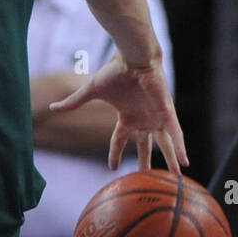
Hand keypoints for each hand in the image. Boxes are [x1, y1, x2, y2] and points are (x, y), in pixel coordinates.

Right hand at [51, 56, 187, 172]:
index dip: (115, 153)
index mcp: (126, 116)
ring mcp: (155, 117)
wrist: (133, 58)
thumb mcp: (91, 91)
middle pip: (145, 146)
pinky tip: (185, 161)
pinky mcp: (166, 112)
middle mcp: (142, 118)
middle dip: (145, 161)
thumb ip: (74, 102)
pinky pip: (175, 134)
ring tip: (176, 178)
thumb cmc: (113, 72)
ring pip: (165, 144)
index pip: (119, 140)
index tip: (111, 168)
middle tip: (145, 176)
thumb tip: (52, 107)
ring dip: (171, 160)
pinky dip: (180, 147)